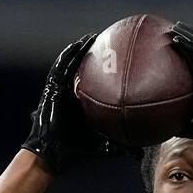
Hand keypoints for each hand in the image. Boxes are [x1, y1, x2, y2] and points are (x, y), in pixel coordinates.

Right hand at [21, 33, 139, 174]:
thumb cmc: (76, 151)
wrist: (53, 155)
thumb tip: (141, 154)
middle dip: (98, 56)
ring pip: (72, 65)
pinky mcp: (51, 90)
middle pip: (87, 70)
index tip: (123, 61)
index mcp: (85, 104)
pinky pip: (59, 69)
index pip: (99, 84)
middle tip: (112, 41)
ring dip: (81, 50)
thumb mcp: (103, 147)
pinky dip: (66, 57)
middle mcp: (73, 94)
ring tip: (93, 37)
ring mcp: (62, 91)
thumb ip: (121, 147)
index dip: (108, 72)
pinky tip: (75, 46)